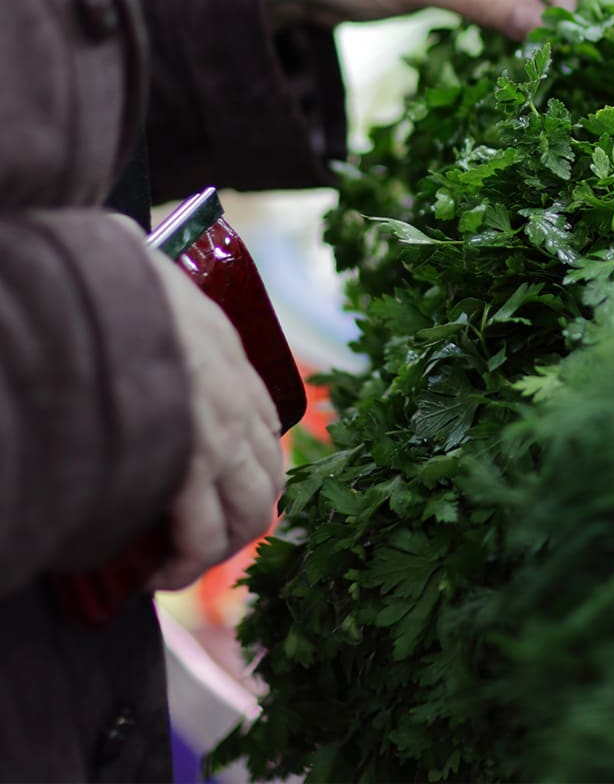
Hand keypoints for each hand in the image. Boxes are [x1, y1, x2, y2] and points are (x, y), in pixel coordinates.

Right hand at [143, 249, 283, 591]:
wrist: (105, 282)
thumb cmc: (127, 289)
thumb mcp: (173, 307)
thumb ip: (181, 340)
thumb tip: (152, 353)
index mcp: (237, 368)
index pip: (265, 439)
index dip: (244, 478)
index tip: (210, 499)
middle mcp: (240, 406)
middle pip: (267, 487)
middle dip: (237, 527)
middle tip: (192, 546)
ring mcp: (220, 435)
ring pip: (247, 516)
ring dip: (217, 550)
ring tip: (174, 566)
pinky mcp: (189, 460)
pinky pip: (202, 531)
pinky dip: (185, 562)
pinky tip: (154, 572)